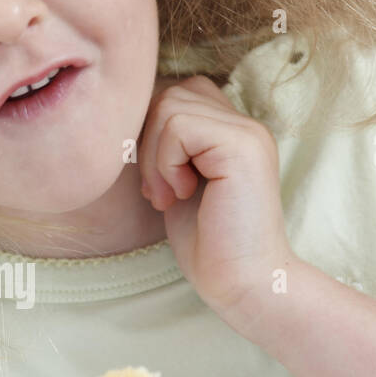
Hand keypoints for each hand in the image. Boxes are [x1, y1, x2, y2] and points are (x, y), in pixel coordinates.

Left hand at [137, 73, 294, 326]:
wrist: (241, 283)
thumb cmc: (209, 245)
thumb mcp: (177, 183)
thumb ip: (167, 146)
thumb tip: (128, 119)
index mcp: (233, 132)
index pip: (179, 94)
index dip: (154, 134)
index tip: (158, 182)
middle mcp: (246, 125)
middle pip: (170, 94)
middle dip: (148, 143)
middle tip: (158, 192)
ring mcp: (247, 132)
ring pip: (169, 106)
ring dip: (155, 157)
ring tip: (169, 196)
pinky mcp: (242, 146)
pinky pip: (178, 127)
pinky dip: (165, 163)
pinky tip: (180, 195)